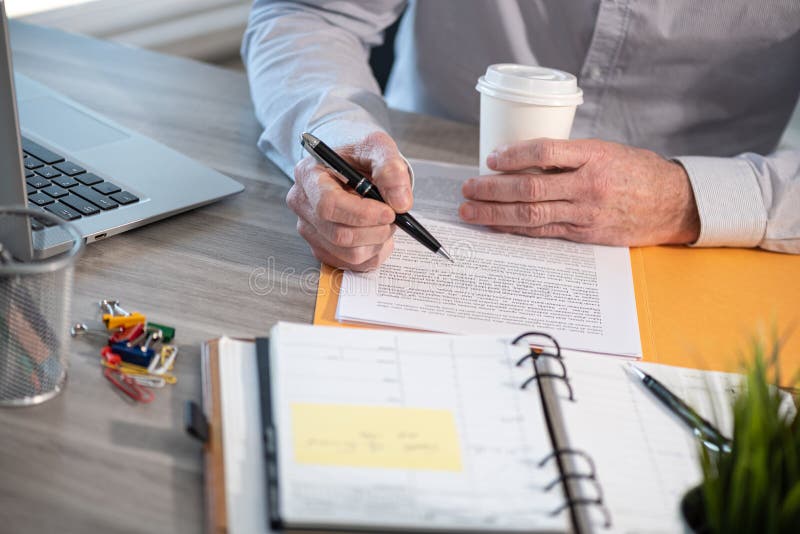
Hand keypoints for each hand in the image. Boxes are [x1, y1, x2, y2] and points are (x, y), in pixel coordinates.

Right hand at [287, 131, 411, 270]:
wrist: (351, 166)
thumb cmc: (359, 156)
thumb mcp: (378, 148)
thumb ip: (390, 169)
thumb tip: (401, 203)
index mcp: (308, 175)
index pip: (328, 205)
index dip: (362, 214)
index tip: (389, 212)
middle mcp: (302, 204)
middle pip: (339, 235)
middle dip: (376, 231)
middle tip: (394, 217)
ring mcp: (310, 230)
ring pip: (348, 254)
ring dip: (377, 243)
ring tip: (386, 222)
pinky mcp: (322, 248)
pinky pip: (353, 265)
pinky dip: (374, 253)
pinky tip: (378, 234)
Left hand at [459, 138, 699, 245]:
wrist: (673, 203)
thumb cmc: (636, 171)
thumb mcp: (606, 150)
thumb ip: (569, 156)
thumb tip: (521, 158)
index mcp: (593, 156)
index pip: (545, 151)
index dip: (513, 155)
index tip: (491, 158)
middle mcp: (587, 185)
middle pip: (529, 187)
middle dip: (492, 189)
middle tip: (467, 187)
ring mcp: (585, 213)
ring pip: (531, 213)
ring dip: (495, 213)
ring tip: (470, 210)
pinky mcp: (584, 234)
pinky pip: (543, 232)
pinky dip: (515, 229)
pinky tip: (495, 225)